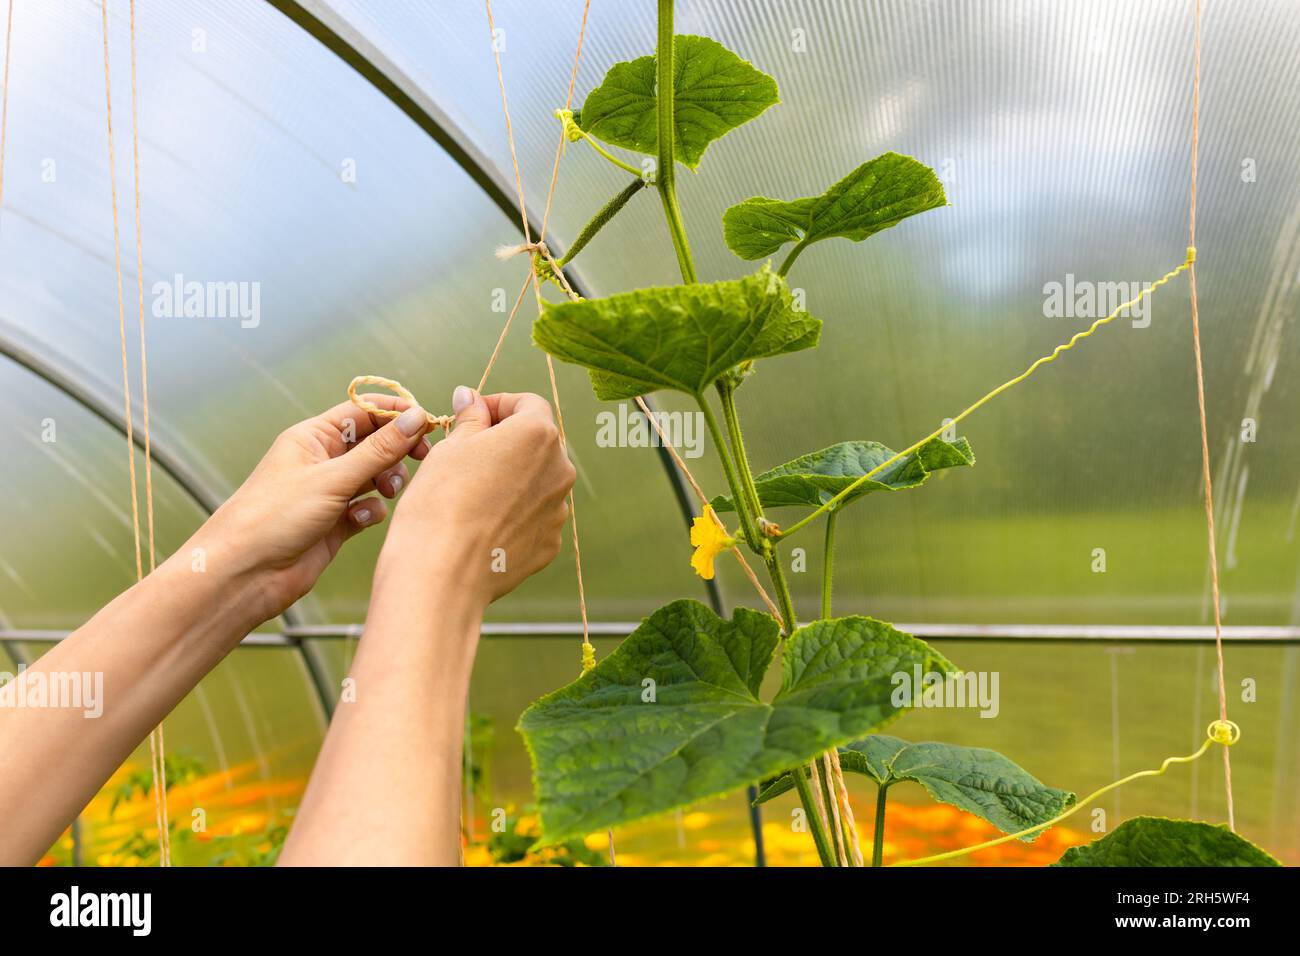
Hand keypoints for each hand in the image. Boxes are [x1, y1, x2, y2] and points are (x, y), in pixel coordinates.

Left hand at [201, 394, 433, 620]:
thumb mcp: (333, 478)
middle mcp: (323, 461)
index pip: (364, 411)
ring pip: (376, 476)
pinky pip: (369, 507)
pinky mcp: (337, 523)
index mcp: (314, 437)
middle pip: (375, 442)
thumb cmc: (274, 516)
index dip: (396, 414)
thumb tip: (416, 418)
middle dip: (397, 450)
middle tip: (421, 457)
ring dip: (388, 481)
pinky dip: (372, 511)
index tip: (426, 423)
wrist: (245, 573)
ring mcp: (330, 492)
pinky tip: (360, 521)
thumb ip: (379, 450)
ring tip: (387, 492)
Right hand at [377, 386, 576, 604]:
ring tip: (471, 494)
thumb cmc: (441, 501)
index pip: (527, 404)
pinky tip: (482, 524)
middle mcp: (559, 470)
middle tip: (466, 453)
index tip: (472, 415)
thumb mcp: (450, 447)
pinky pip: (534, 517)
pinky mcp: (550, 543)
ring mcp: (558, 510)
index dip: (498, 405)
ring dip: (511, 479)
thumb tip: (472, 399)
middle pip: (536, 443)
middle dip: (506, 442)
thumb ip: (471, 419)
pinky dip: (514, 513)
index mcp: (538, 435)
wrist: (444, 572)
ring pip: (536, 482)